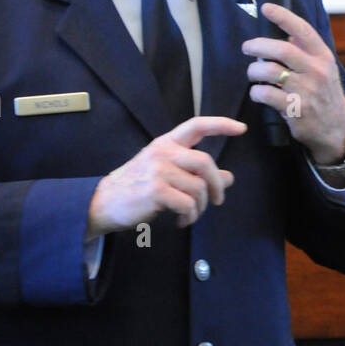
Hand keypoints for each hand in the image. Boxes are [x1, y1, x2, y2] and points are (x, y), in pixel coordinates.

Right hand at [87, 116, 245, 237]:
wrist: (103, 202)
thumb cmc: (137, 187)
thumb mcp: (166, 173)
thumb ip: (196, 173)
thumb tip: (229, 178)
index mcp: (166, 143)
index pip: (197, 125)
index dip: (221, 125)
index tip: (241, 129)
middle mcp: (163, 152)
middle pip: (205, 163)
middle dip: (217, 185)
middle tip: (218, 200)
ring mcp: (158, 170)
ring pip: (198, 188)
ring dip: (200, 207)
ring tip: (190, 214)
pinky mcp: (155, 191)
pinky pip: (188, 205)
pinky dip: (190, 217)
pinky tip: (181, 220)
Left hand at [242, 2, 344, 163]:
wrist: (335, 128)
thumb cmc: (323, 93)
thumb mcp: (324, 68)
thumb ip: (306, 50)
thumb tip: (285, 30)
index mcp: (323, 57)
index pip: (303, 30)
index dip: (283, 16)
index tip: (266, 7)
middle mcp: (317, 71)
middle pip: (281, 49)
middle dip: (257, 45)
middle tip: (247, 47)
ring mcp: (307, 91)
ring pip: (269, 71)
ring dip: (253, 71)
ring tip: (252, 74)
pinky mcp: (295, 109)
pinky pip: (266, 94)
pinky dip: (256, 92)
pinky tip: (258, 93)